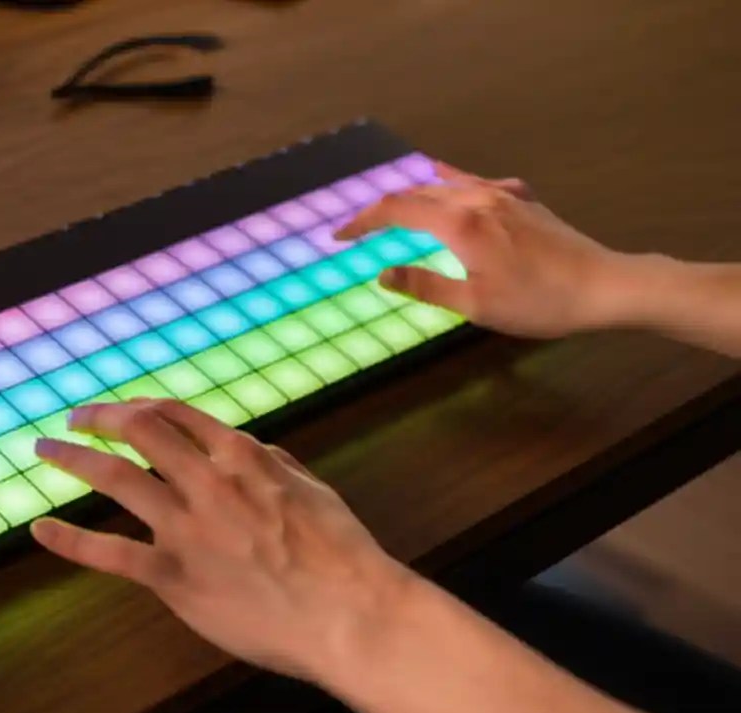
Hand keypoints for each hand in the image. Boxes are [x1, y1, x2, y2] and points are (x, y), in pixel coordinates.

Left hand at [30, 399, 414, 681]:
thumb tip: (246, 447)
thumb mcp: (311, 489)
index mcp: (242, 458)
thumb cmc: (340, 556)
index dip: (139, 407)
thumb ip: (272, 463)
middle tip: (75, 418)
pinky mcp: (174, 576)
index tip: (121, 410)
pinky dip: (69, 540)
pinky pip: (109, 553)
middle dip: (99, 418)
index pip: (176, 415)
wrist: (349, 616)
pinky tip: (40, 529)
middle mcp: (208, 482)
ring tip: (46, 449)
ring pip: (115, 478)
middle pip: (139, 432)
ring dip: (73, 458)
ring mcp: (188, 528)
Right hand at [335, 163, 633, 337]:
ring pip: (446, 184)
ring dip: (412, 193)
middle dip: (381, 209)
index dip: (363, 222)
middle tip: (357, 228)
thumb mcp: (475, 305)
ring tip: (392, 202)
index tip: (338, 236)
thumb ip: (425, 286)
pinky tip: (449, 178)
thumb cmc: (539, 302)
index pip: (397, 212)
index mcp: (460, 224)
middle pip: (417, 193)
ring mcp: (503, 196)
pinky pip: (476, 182)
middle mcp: (478, 200)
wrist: (604, 286)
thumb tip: (381, 274)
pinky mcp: (524, 201)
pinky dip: (450, 180)